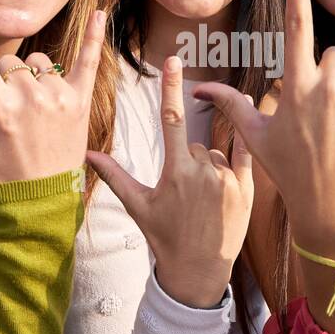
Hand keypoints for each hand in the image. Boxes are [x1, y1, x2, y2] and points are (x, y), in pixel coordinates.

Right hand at [0, 0, 104, 186]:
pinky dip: (93, 37)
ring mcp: (57, 97)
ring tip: (35, 110)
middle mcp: (27, 97)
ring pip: (39, 63)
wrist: (43, 200)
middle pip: (10, 62)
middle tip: (11, 112)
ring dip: (34, 77)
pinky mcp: (81, 100)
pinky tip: (101, 13)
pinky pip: (88, 61)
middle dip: (5, 79)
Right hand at [87, 55, 254, 308]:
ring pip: (215, 154)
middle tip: (183, 194)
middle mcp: (204, 171)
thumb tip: (87, 154)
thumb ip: (115, 176)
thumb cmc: (165, 239)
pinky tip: (235, 151)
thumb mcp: (138, 207)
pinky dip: (237, 151)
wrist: (198, 272)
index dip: (171, 87)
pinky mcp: (247, 188)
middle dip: (187, 161)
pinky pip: (242, 155)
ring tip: (203, 201)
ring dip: (209, 167)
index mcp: (175, 171)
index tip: (174, 61)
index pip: (172, 119)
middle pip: (195, 145)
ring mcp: (228, 179)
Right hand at [192, 0, 334, 260]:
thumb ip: (230, 105)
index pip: (294, 27)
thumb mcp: (256, 137)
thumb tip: (196, 88)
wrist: (332, 207)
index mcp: (295, 88)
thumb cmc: (290, 172)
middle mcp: (327, 87)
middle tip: (322, 111)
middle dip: (326, 72)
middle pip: (330, 53)